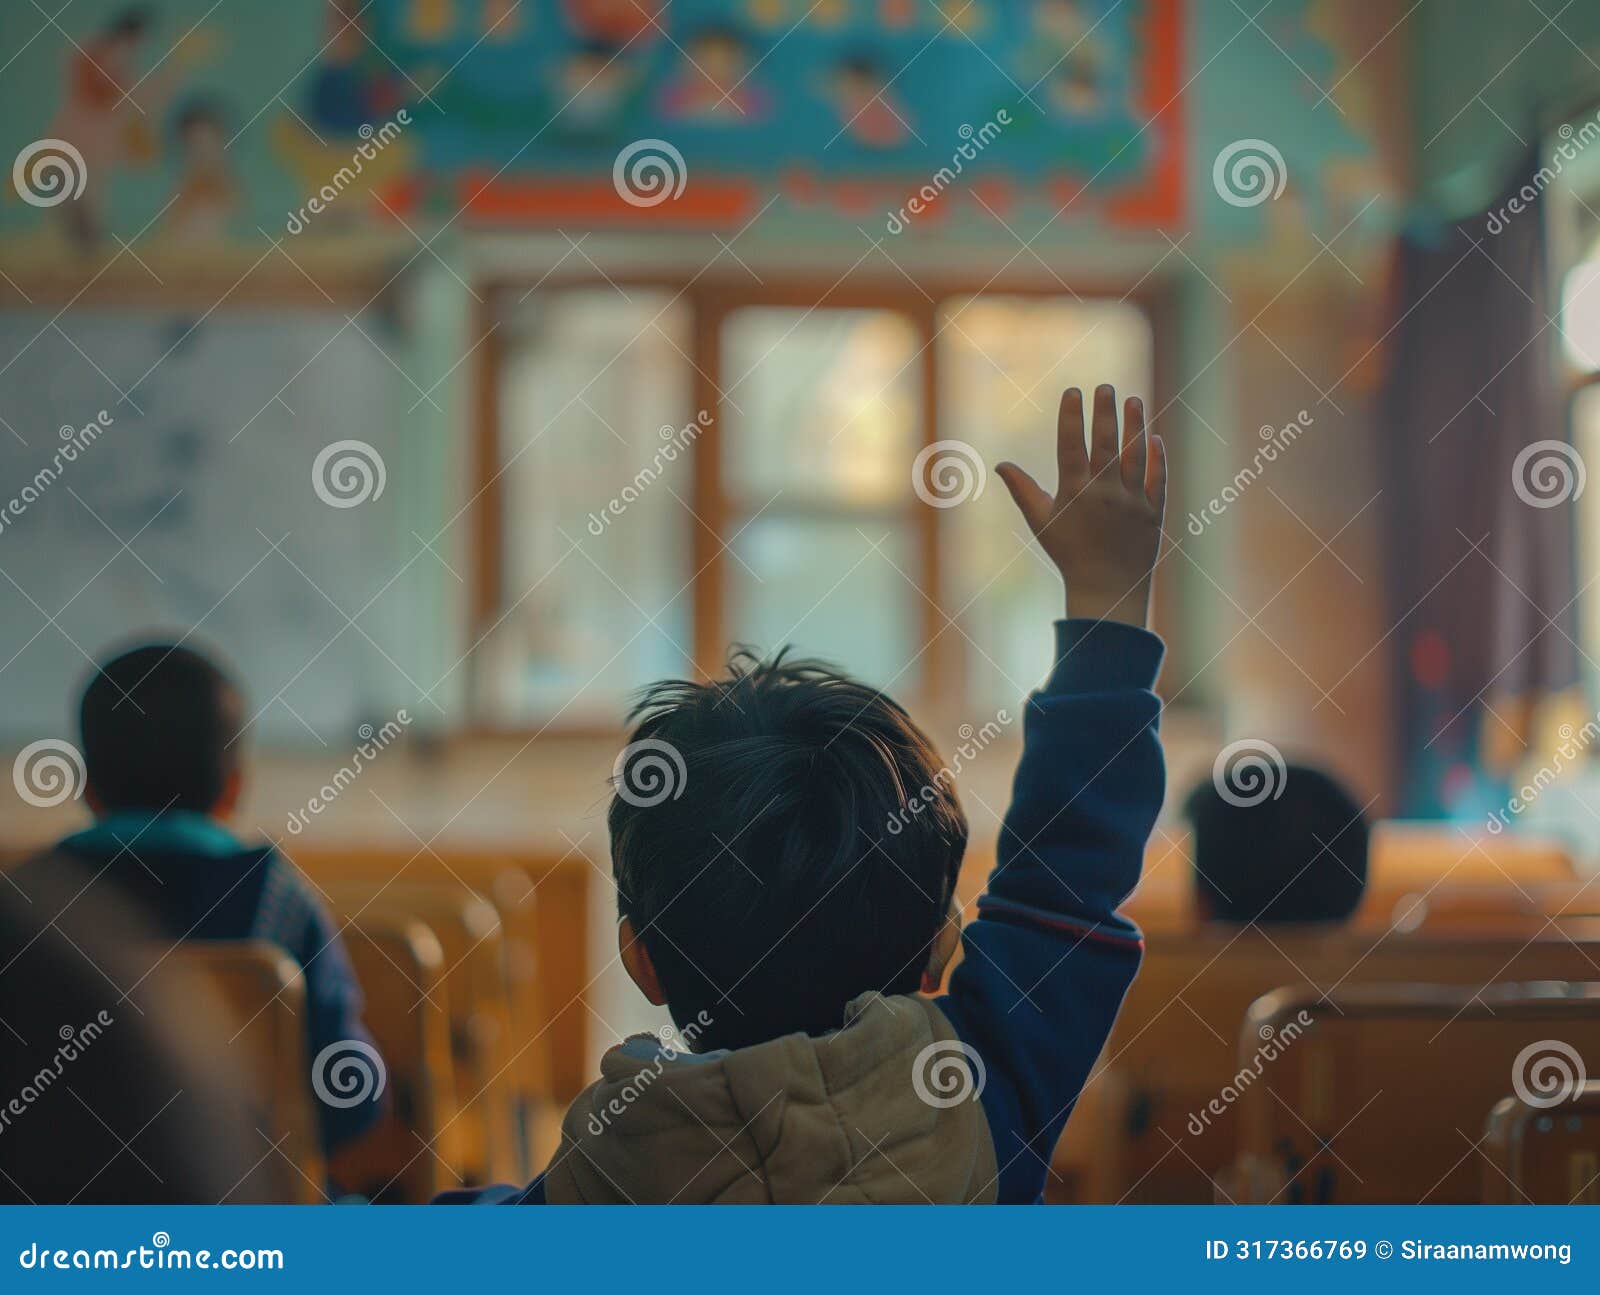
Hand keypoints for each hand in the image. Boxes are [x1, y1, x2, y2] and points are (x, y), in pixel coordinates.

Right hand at [996, 385, 1165, 626]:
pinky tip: (1154, 438)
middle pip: (1106, 443)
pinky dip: (1157, 458)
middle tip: (1105, 387)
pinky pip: (1157, 478)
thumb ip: (1023, 491)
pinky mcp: (1153, 512)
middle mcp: (1104, 493)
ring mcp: (1132, 502)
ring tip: (1132, 400)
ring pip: (1135, 455)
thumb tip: (1001, 464)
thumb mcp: (1041, 523)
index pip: (1071, 445)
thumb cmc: (1069, 555)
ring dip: (1134, 425)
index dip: (1071, 416)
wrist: (1107, 590)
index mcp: (1074, 493)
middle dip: (1104, 411)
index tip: (1073, 391)